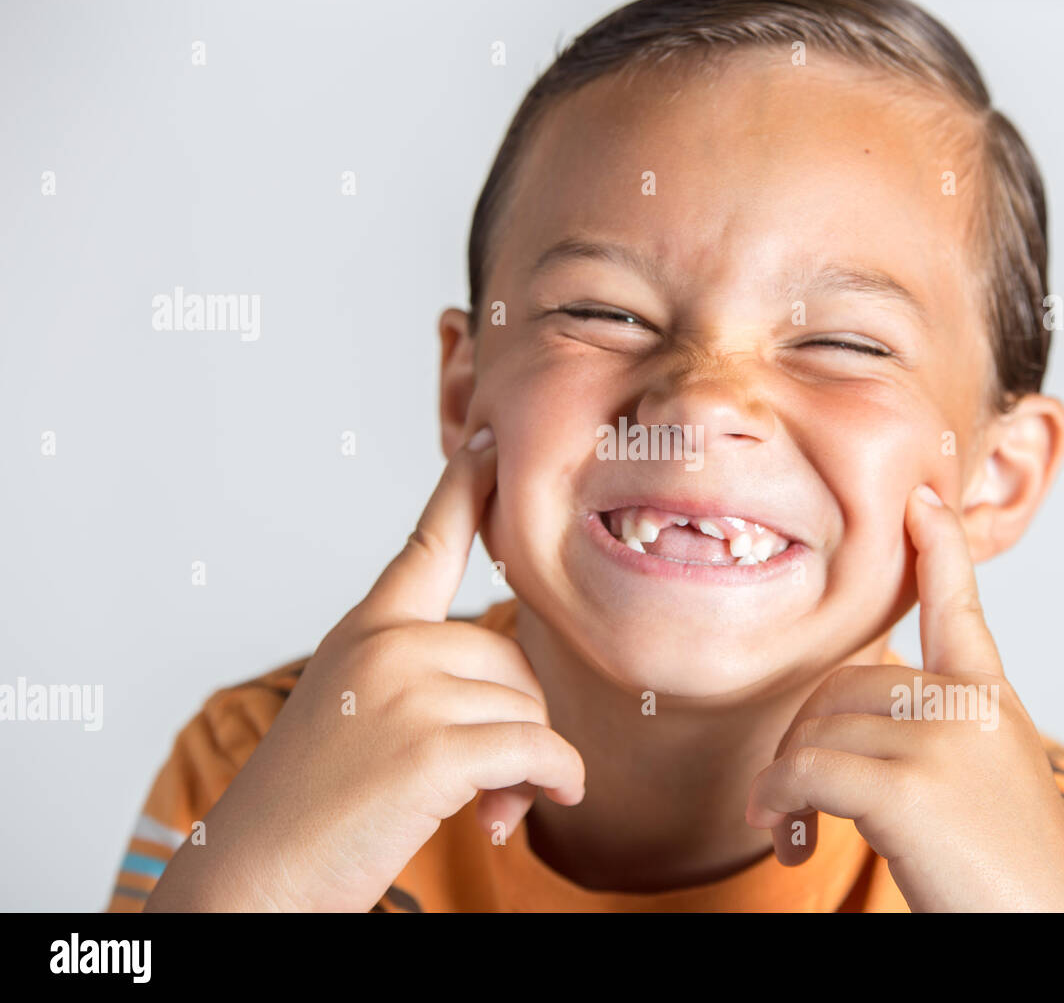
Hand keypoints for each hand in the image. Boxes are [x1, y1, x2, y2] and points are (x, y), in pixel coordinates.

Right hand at [145, 426, 584, 911]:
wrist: (249, 880)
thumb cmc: (307, 810)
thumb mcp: (355, 717)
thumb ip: (423, 684)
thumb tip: (515, 710)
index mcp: (366, 631)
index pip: (425, 544)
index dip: (465, 490)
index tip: (492, 443)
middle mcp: (387, 645)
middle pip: (509, 660)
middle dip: (515, 724)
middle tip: (491, 783)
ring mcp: (407, 689)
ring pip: (527, 708)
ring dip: (526, 767)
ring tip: (487, 808)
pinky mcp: (433, 746)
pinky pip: (538, 748)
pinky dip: (553, 781)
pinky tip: (527, 810)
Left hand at [745, 484, 1063, 911]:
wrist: (1047, 931)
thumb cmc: (1006, 871)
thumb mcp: (982, 778)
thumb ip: (934, 728)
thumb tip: (842, 712)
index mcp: (991, 700)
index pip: (959, 607)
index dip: (940, 549)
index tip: (924, 498)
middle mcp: (970, 707)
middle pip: (843, 683)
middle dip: (803, 737)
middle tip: (793, 798)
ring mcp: (944, 741)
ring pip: (817, 729)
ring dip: (787, 783)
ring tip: (797, 831)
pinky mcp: (910, 787)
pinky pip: (806, 770)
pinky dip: (780, 800)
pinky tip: (787, 834)